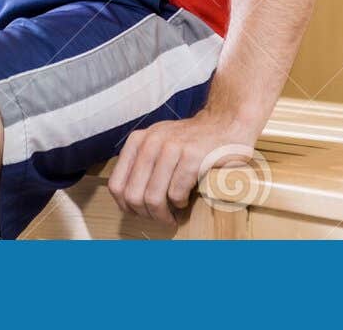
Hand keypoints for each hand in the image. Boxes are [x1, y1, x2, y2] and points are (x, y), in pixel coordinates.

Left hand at [105, 110, 262, 225]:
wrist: (226, 123)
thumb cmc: (192, 140)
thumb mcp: (159, 142)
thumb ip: (141, 163)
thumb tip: (127, 200)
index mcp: (138, 140)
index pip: (116, 184)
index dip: (126, 206)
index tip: (138, 213)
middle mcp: (151, 142)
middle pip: (134, 195)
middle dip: (145, 214)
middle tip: (159, 218)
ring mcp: (172, 148)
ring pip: (153, 197)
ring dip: (163, 214)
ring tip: (171, 216)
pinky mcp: (193, 157)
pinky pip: (176, 193)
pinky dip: (179, 204)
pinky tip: (185, 201)